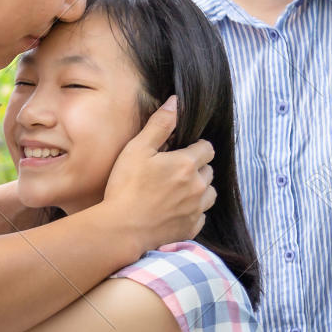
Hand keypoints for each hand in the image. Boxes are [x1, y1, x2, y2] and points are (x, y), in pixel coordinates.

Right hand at [101, 96, 215, 249]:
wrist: (121, 229)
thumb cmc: (125, 187)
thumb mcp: (137, 149)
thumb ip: (159, 125)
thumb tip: (176, 102)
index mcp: (187, 164)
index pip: (206, 148)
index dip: (195, 148)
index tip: (180, 152)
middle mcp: (198, 186)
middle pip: (209, 171)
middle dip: (197, 168)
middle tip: (174, 172)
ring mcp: (196, 209)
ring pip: (210, 194)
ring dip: (199, 189)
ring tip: (179, 191)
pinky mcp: (190, 228)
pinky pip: (201, 216)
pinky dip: (193, 211)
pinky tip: (176, 210)